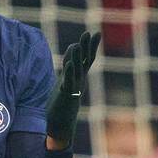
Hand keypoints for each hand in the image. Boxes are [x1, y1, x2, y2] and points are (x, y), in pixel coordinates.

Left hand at [46, 31, 100, 148]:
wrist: (61, 123)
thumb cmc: (63, 100)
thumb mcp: (66, 79)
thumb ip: (69, 65)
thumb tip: (73, 50)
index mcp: (79, 76)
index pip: (87, 58)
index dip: (90, 46)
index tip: (95, 33)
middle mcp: (79, 80)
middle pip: (84, 61)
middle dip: (87, 47)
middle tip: (90, 33)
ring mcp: (74, 87)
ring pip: (77, 70)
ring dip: (76, 57)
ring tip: (77, 45)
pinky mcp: (66, 95)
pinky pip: (69, 82)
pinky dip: (69, 73)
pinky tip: (69, 64)